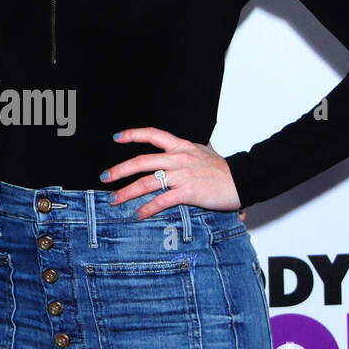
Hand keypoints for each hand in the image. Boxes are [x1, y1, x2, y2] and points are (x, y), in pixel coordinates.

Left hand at [102, 126, 241, 220]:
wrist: (242, 180)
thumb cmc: (224, 170)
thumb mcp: (204, 152)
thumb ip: (189, 151)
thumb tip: (184, 148)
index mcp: (181, 146)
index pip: (153, 135)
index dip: (133, 134)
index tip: (117, 137)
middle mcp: (178, 158)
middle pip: (141, 161)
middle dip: (119, 170)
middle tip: (106, 177)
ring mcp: (182, 175)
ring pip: (146, 182)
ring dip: (127, 192)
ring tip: (115, 200)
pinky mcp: (187, 192)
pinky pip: (161, 201)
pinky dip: (147, 208)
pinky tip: (138, 214)